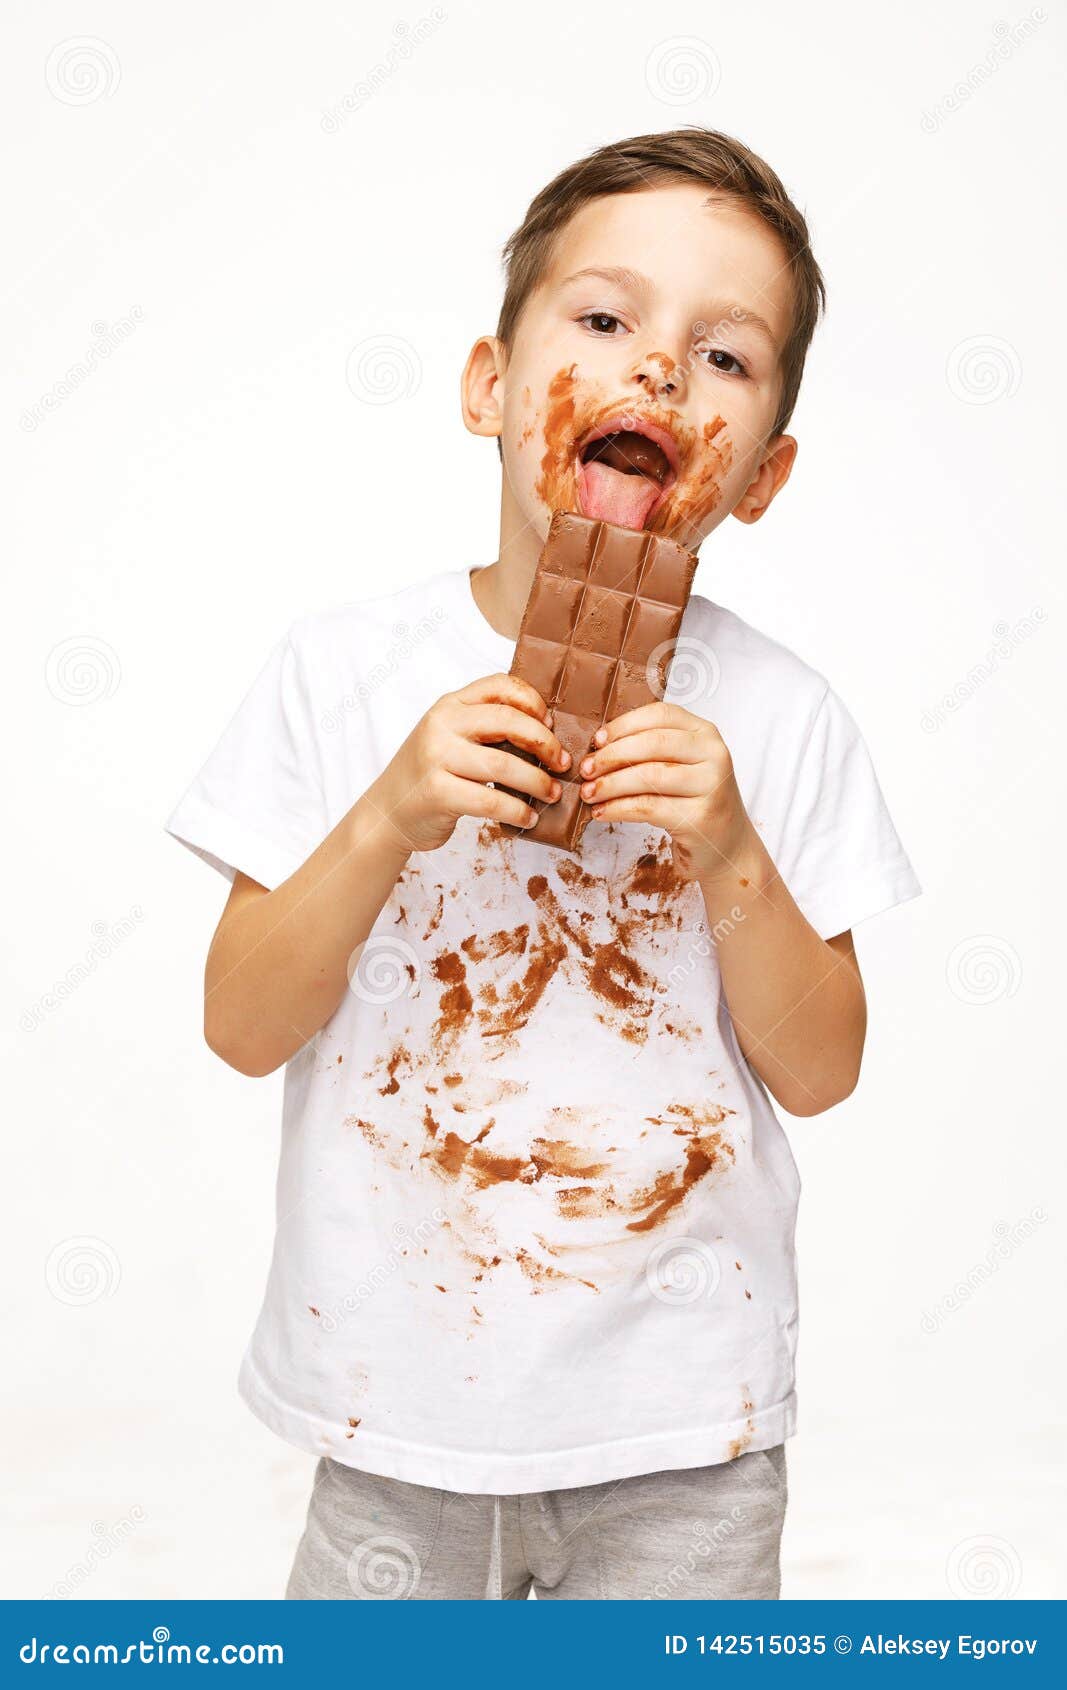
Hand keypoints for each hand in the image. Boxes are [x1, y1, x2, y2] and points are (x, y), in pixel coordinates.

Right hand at [369, 673, 569, 852]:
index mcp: (449, 705)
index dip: (533, 701)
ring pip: (504, 763)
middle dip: (545, 743)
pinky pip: (491, 800)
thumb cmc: (429, 776)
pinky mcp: (438, 792)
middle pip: (509, 721)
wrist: (387, 813)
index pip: (499, 685)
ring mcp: (437, 757)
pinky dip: (518, 811)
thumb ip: (484, 728)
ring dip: (538, 781)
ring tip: (552, 793)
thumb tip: (546, 732)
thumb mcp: (450, 738)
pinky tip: (528, 818)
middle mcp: (441, 725)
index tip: (550, 724)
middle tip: (562, 763)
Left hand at [577, 701, 754, 882]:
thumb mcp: (679, 767)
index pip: (660, 715)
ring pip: (649, 775)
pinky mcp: (701, 817)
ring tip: (589, 793)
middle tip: (585, 770)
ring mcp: (711, 785)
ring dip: (610, 784)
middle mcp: (714, 754)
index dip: (623, 725)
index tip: (597, 741)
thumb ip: (650, 750)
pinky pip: (649, 807)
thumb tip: (598, 747)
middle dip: (611, 756)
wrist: (726, 846)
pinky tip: (602, 812)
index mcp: (705, 733)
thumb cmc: (693, 803)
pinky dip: (618, 809)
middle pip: (652, 743)